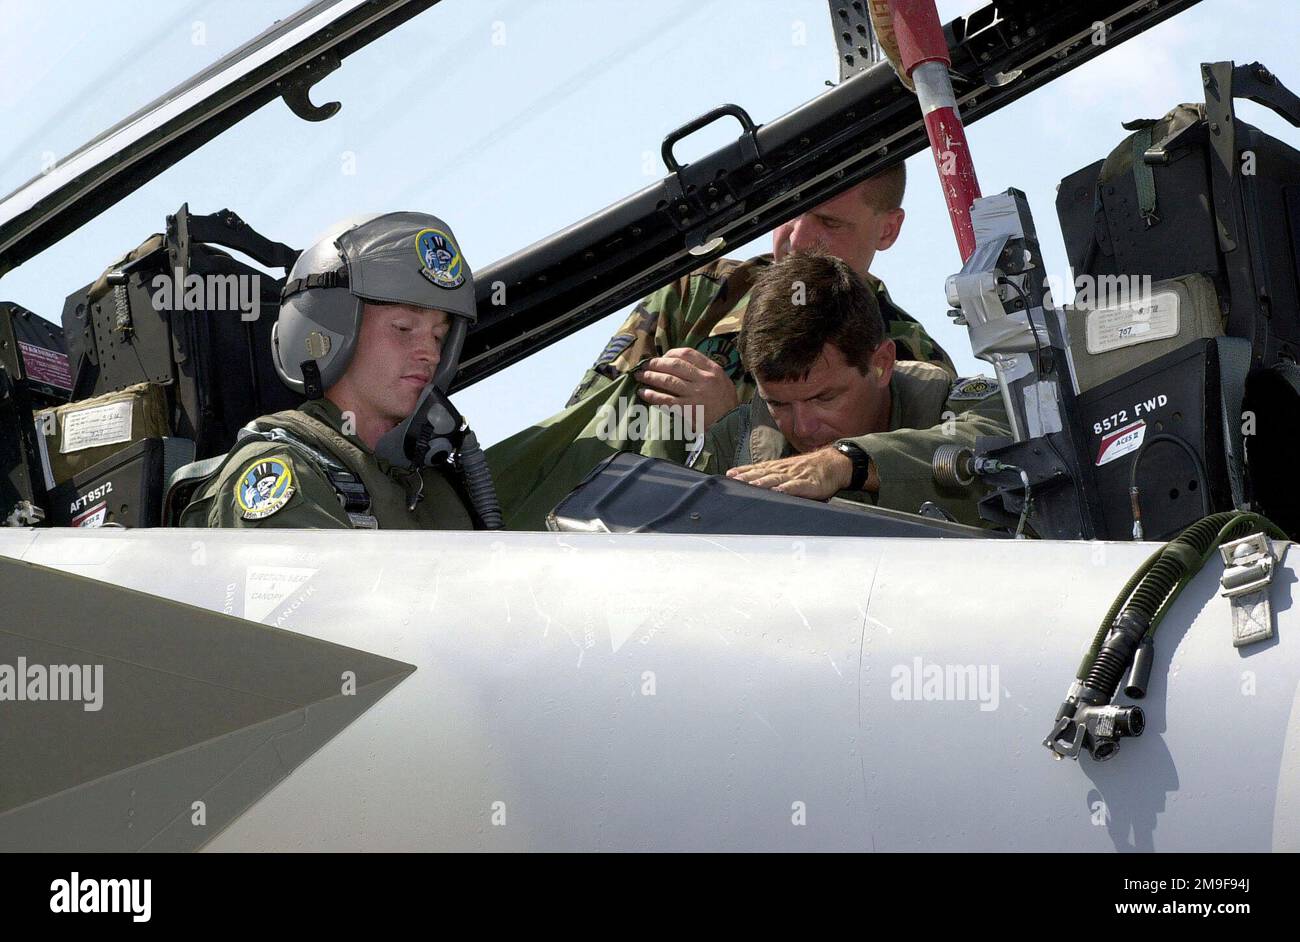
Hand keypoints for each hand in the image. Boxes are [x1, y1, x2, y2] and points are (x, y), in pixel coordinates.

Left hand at [637, 347, 738, 430]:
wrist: (732, 425)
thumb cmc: (726, 403)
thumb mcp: (722, 380)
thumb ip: (705, 371)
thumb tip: (681, 363)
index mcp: (713, 369)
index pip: (687, 353)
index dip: (670, 353)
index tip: (662, 357)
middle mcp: (704, 379)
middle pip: (674, 365)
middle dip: (656, 364)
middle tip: (645, 366)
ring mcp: (696, 394)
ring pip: (668, 381)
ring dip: (651, 378)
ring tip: (640, 377)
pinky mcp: (689, 410)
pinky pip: (667, 400)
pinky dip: (653, 396)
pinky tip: (644, 394)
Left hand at [726, 447, 853, 499]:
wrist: (834, 463)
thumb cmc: (808, 468)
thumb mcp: (787, 469)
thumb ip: (771, 474)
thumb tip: (751, 481)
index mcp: (778, 467)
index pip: (757, 468)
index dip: (743, 471)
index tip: (729, 475)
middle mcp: (784, 470)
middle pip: (763, 473)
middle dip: (748, 477)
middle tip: (735, 481)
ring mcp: (796, 476)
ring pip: (777, 479)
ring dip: (764, 482)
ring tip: (753, 486)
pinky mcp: (809, 484)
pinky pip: (797, 486)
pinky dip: (788, 488)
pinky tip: (780, 491)